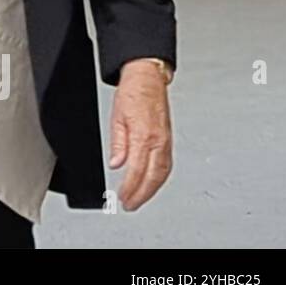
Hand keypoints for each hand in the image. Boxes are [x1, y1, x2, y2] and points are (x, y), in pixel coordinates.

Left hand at [109, 59, 172, 210]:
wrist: (148, 79)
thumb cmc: (132, 94)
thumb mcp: (117, 117)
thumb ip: (118, 144)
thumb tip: (116, 164)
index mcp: (145, 135)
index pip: (137, 170)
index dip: (130, 188)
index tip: (122, 198)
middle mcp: (159, 140)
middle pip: (153, 177)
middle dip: (142, 194)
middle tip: (130, 205)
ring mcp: (166, 141)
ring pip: (162, 173)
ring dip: (151, 190)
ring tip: (139, 199)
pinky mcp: (169, 140)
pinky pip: (166, 165)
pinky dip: (159, 179)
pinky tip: (151, 184)